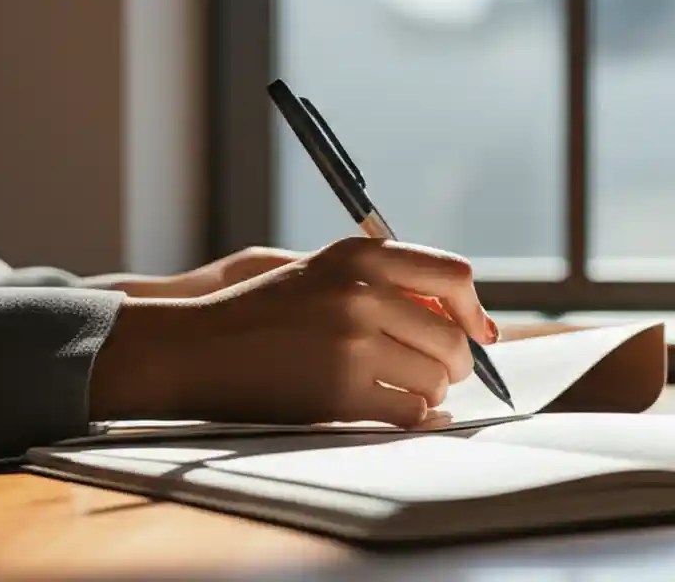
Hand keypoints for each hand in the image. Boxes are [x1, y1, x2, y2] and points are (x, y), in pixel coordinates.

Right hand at [89, 237, 498, 427]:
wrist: (195, 348)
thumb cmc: (260, 313)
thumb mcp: (321, 272)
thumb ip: (384, 282)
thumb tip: (458, 315)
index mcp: (361, 255)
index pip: (454, 276)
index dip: (474, 311)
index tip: (479, 333)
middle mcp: (362, 292)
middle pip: (452, 338)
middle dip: (455, 365)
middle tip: (441, 377)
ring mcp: (352, 342)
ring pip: (436, 380)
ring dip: (432, 394)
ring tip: (409, 393)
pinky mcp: (339, 391)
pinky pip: (411, 412)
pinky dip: (416, 418)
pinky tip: (402, 413)